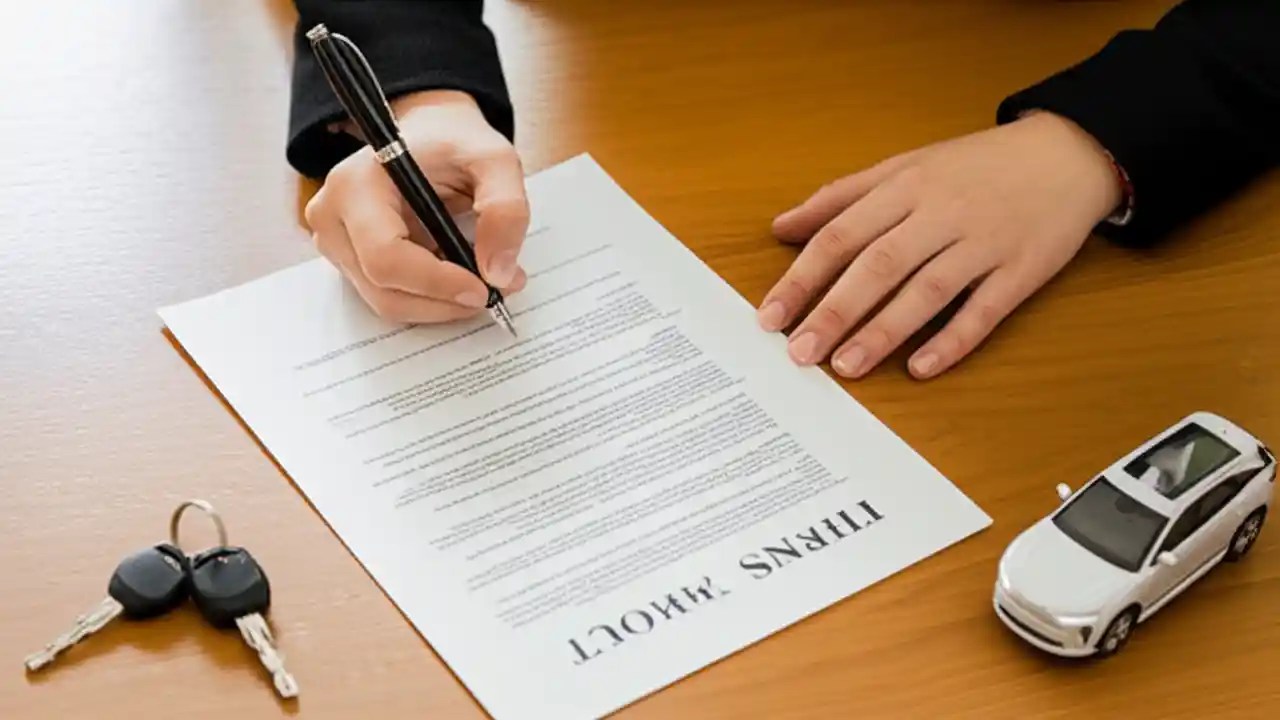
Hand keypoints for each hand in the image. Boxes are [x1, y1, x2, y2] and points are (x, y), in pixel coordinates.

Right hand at [304, 90, 528, 322]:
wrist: (429, 135)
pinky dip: (430, 299)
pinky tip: (457, 278)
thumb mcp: (495, 159)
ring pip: (389, 302)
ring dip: (441, 305)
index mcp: (356, 185)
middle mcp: (332, 217)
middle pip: (386, 290)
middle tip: (496, 291)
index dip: (437, 283)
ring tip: (483, 282)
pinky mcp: (349, 261)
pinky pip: (391, 297)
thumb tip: (499, 274)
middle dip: (446, 301)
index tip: (483, 290)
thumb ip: (505, 209)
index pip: (386, 257)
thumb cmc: (454, 143)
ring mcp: (335, 242)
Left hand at [759, 111, 1122, 378]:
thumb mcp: (903, 166)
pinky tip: (921, 368)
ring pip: (927, 289)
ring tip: (846, 366)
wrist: (1067, 153)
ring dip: (884, 331)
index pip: (842, 234)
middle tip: (800, 352)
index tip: (771, 316)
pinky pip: (984, 309)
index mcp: (905, 186)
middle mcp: (941, 212)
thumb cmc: (976, 166)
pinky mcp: (1022, 269)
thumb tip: (781, 227)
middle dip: (834, 311)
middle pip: (878, 264)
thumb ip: (840, 197)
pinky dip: (953, 340)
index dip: (803, 278)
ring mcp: (983, 241)